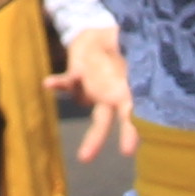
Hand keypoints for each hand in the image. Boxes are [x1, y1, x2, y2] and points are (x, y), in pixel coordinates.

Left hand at [59, 20, 133, 161]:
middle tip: (91, 159)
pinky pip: (66, 83)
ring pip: (87, 110)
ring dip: (84, 129)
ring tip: (85, 158)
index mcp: (131, 89)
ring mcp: (94, 91)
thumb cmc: (123, 41)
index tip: (130, 149)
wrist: (100, 36)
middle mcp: (112, 96)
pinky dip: (58, 83)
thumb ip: (134, 47)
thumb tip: (147, 40)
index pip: (133, 112)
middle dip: (97, 140)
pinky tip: (47, 84)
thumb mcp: (132, 42)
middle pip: (105, 122)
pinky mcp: (76, 79)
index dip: (132, 130)